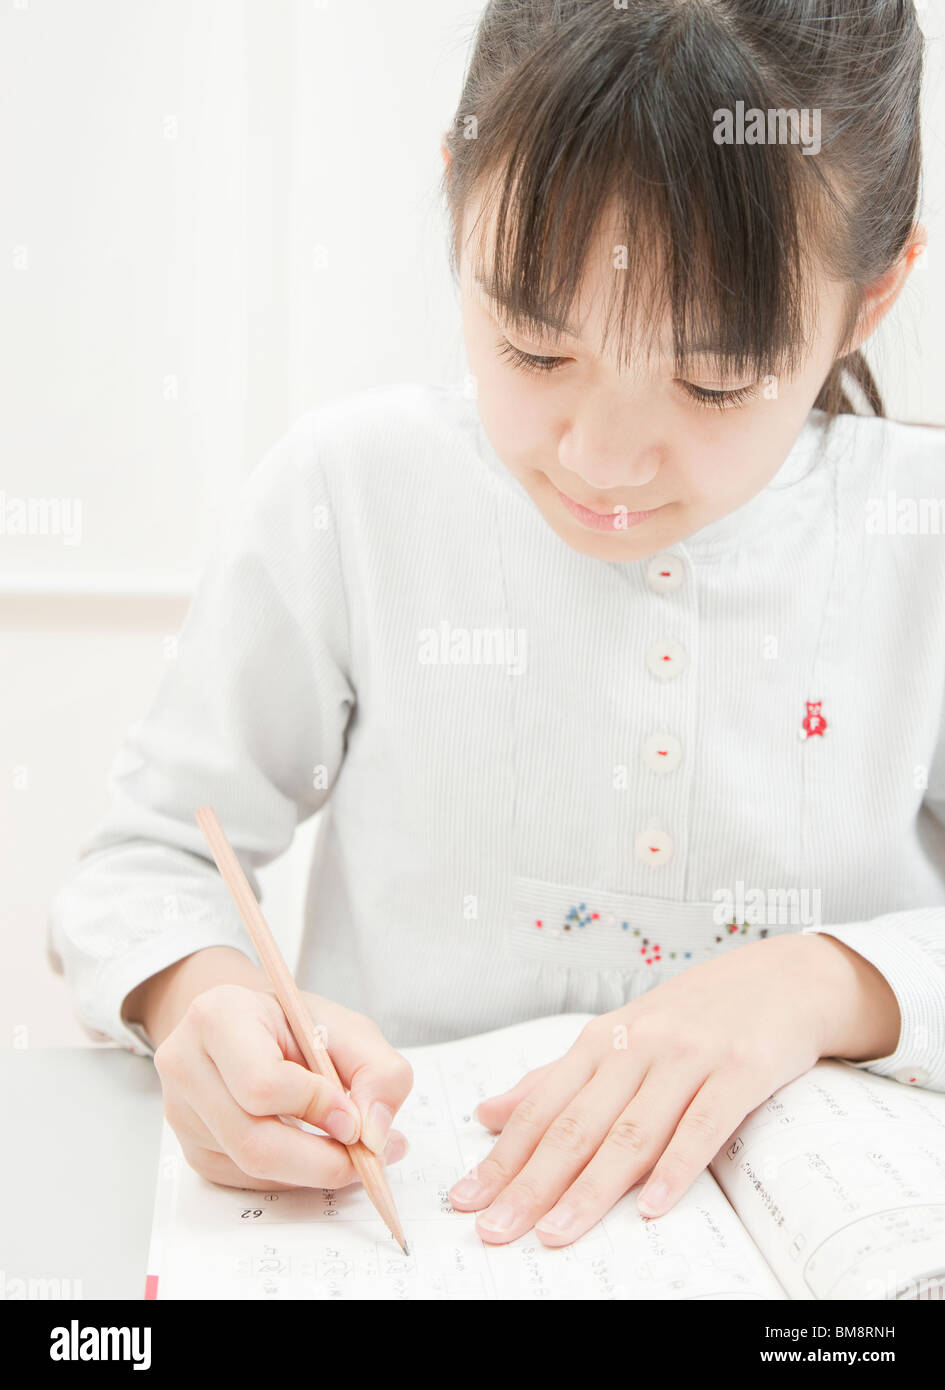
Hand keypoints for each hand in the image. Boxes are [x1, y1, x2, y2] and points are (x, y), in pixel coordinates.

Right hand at [154, 983, 412, 1189]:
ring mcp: (182, 1113)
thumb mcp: (349, 1028)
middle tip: (367, 1157)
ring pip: (251, 1168)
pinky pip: (248, 1181)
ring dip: (312, 1171)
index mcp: (220, 1017)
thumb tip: (376, 1135)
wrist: (250, 1029)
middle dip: (321, 1159)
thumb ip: (379, 1072)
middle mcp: (187, 1064)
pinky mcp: (193, 1151)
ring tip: (351, 1152)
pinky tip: (315, 1151)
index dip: (316, 1108)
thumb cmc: (297, 1025)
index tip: (356, 1119)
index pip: (262, 1083)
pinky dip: (293, 1176)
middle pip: (253, 1140)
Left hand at [449, 934, 834, 1245]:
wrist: (782, 979)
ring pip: (631, 1130)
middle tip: (495, 1228)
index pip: (540, 1108)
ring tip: (556, 1232)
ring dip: (590, 1188)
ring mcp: (688, 1058)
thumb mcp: (617, 1035)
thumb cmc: (693, 1015)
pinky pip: (703, 1125)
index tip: (466, 1200)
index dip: (502, 1157)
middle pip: (576, 1125)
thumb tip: (486, 1114)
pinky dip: (676, 1167)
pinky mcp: (740, 1070)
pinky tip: (652, 1206)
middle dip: (531, 1182)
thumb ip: (554, 1079)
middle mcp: (636, 1046)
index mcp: (600, 1041)